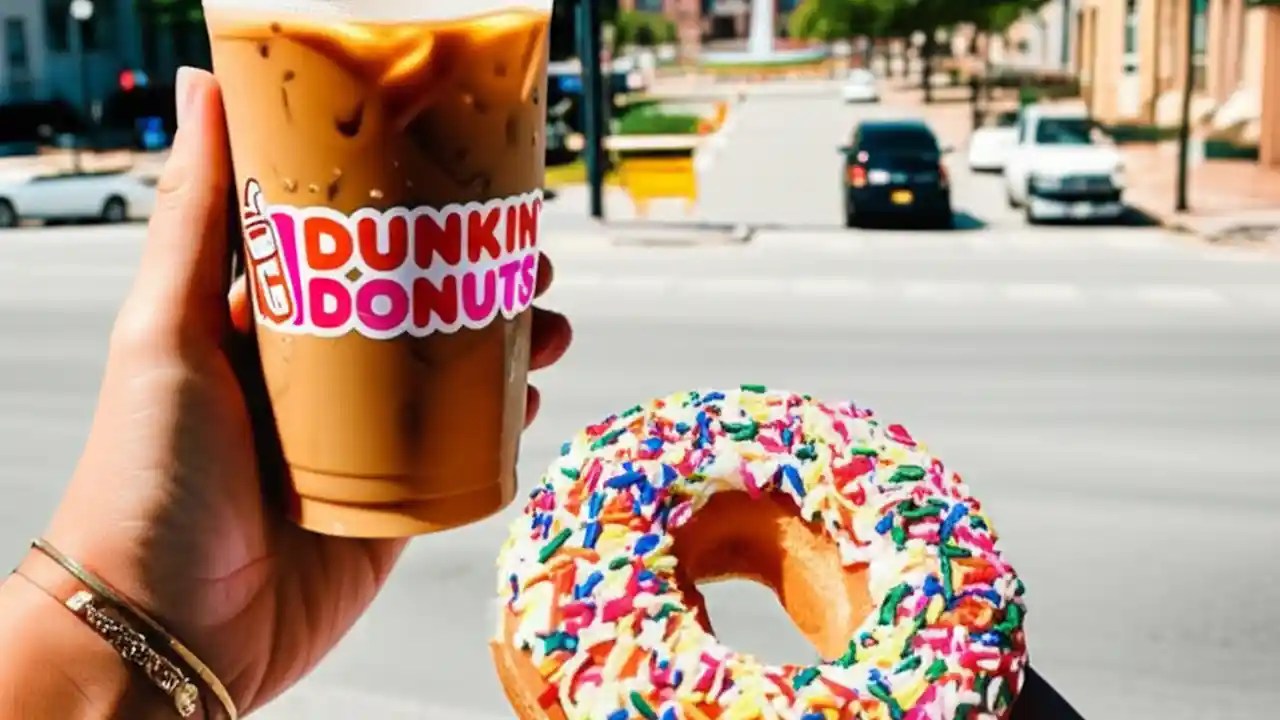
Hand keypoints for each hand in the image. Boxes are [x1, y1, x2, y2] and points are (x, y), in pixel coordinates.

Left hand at [35, 68, 572, 713]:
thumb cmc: (147, 481)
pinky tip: (529, 395)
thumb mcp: (164, 330)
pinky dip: (500, 421)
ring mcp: (358, 443)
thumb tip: (202, 83)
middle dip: (478, 279)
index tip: (465, 184)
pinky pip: (460, 453)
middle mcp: (315, 381)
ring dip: (509, 343)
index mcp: (261, 328)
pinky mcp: (392, 505)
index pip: (349, 251)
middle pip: (415, 309)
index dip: (410, 214)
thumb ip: (194, 216)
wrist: (170, 634)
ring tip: (551, 322)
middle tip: (529, 257)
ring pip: (450, 376)